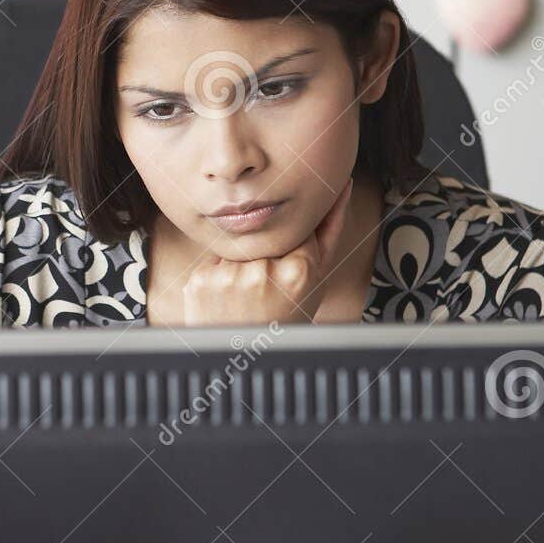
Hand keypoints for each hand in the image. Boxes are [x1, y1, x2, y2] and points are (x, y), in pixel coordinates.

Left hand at [182, 177, 354, 326]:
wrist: (242, 358)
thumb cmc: (285, 319)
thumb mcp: (316, 283)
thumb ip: (328, 233)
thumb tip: (340, 184)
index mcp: (299, 272)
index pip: (297, 230)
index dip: (292, 246)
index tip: (288, 264)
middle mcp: (264, 272)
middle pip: (267, 238)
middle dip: (266, 254)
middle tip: (265, 289)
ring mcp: (230, 276)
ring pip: (239, 247)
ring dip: (241, 262)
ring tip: (246, 296)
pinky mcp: (202, 279)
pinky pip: (214, 259)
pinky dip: (219, 273)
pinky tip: (226, 297)